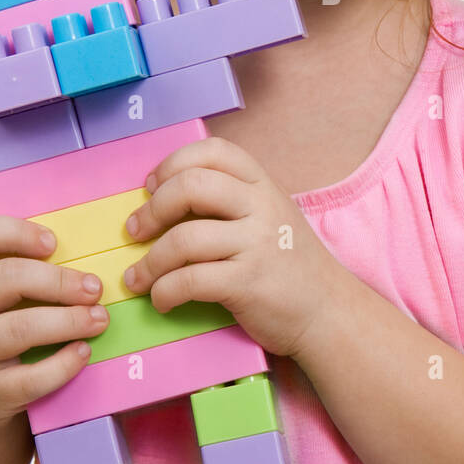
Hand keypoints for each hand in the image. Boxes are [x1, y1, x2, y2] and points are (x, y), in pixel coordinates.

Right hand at [0, 214, 108, 422]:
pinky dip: (63, 364)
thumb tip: (86, 251)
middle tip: (94, 287)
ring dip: (67, 320)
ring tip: (99, 318)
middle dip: (57, 281)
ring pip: (18, 328)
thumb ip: (23, 266)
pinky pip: (28, 377)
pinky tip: (84, 351)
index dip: (16, 232)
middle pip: (4, 279)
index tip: (53, 243)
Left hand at [123, 136, 339, 358]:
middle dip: (152, 209)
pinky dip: (164, 291)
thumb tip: (165, 195)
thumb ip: (232, 199)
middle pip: (191, 187)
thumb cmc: (289, 264)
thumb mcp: (269, 215)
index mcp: (263, 184)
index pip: (213, 152)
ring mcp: (256, 245)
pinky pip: (190, 281)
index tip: (152, 186)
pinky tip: (162, 299)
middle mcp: (260, 207)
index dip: (173, 163)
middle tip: (135, 231)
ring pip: (183, 240)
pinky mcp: (248, 283)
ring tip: (138, 278)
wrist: (328, 312)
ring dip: (149, 262)